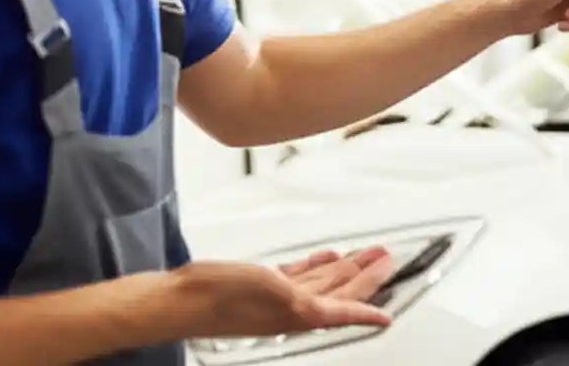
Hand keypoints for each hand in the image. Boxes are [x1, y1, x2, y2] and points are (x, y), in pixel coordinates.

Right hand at [175, 247, 395, 337]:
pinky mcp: (261, 284)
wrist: (180, 300)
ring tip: (366, 254)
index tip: (388, 313)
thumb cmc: (221, 300)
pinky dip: (316, 265)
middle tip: (386, 258)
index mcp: (301, 314)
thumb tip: (339, 309)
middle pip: (340, 291)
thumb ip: (310, 301)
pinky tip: (326, 259)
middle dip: (366, 275)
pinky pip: (298, 274)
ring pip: (322, 281)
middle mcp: (293, 307)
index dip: (370, 309)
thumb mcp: (277, 294)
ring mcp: (277, 296)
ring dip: (345, 268)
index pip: (347, 308)